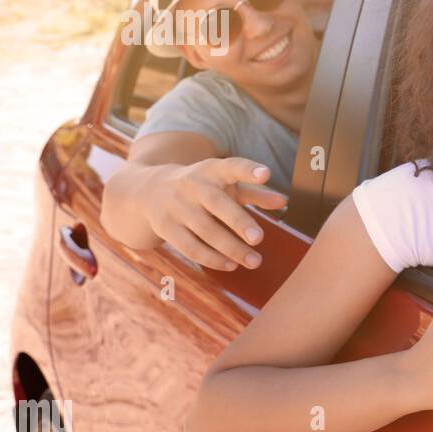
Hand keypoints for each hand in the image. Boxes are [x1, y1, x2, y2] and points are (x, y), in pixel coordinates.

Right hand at [142, 157, 287, 269]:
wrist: (149, 190)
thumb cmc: (203, 188)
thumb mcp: (227, 185)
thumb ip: (255, 193)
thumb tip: (283, 201)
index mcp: (211, 170)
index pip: (230, 166)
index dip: (248, 170)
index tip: (266, 173)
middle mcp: (192, 186)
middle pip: (217, 203)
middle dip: (238, 222)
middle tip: (259, 238)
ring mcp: (176, 207)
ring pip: (205, 230)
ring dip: (231, 248)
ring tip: (255, 261)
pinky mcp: (166, 227)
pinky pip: (190, 247)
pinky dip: (212, 259)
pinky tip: (231, 265)